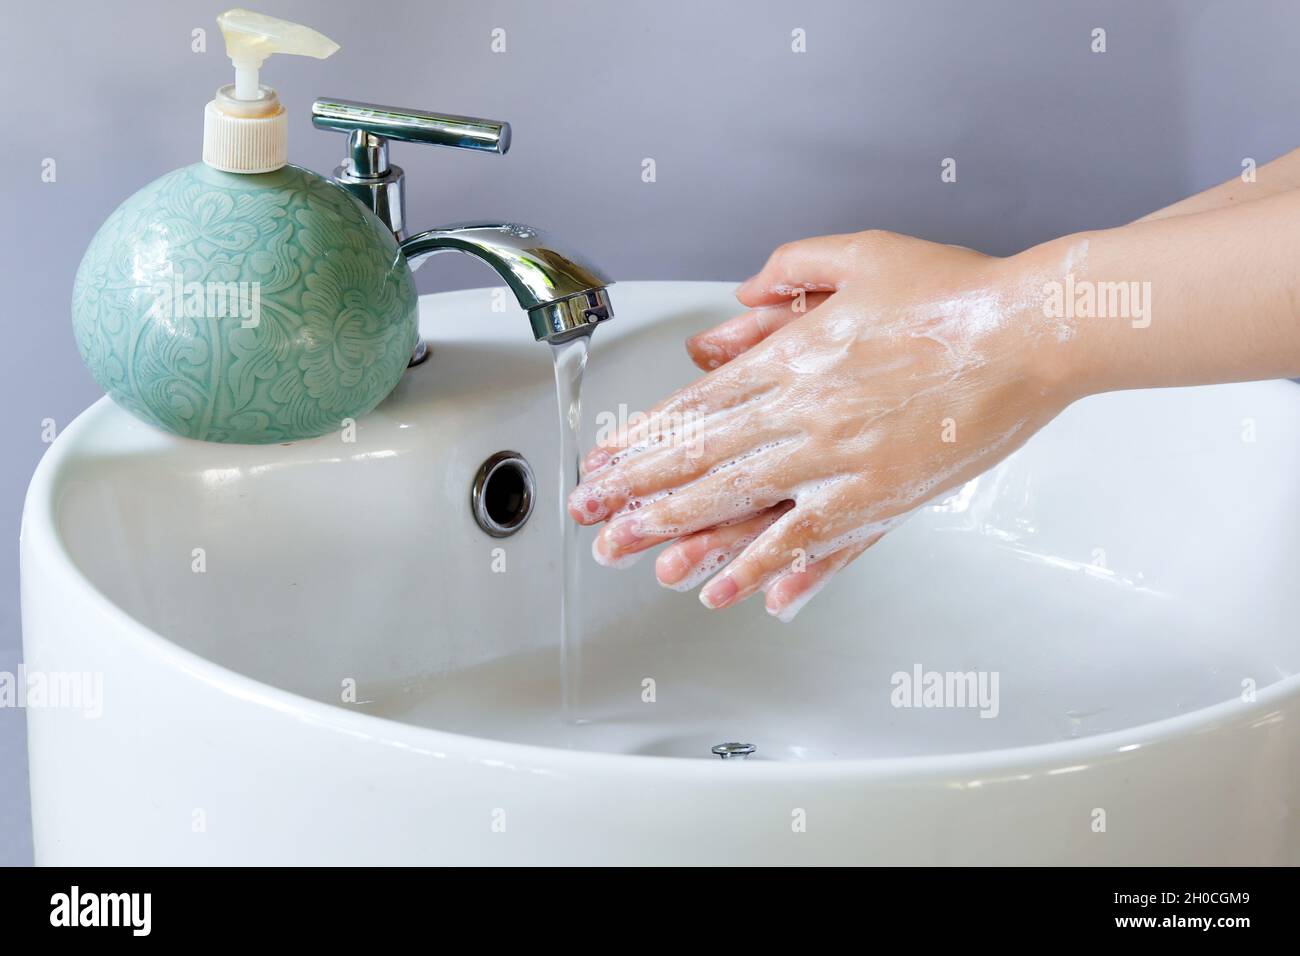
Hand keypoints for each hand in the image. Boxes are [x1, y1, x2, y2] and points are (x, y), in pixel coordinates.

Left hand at [569, 230, 1076, 618]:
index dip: (643, 440)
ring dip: (684, 534)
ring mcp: (839, 462)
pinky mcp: (882, 497)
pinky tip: (739, 593)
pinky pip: (814, 541)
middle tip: (592, 516)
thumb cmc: (953, 292)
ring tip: (638, 557)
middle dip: (638, 493)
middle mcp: (803, 413)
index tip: (605, 461)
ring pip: (742, 506)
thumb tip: (742, 294)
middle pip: (701, 462)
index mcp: (791, 356)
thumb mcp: (860, 253)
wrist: (1032, 331)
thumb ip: (790, 268)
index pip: (696, 407)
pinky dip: (773, 567)